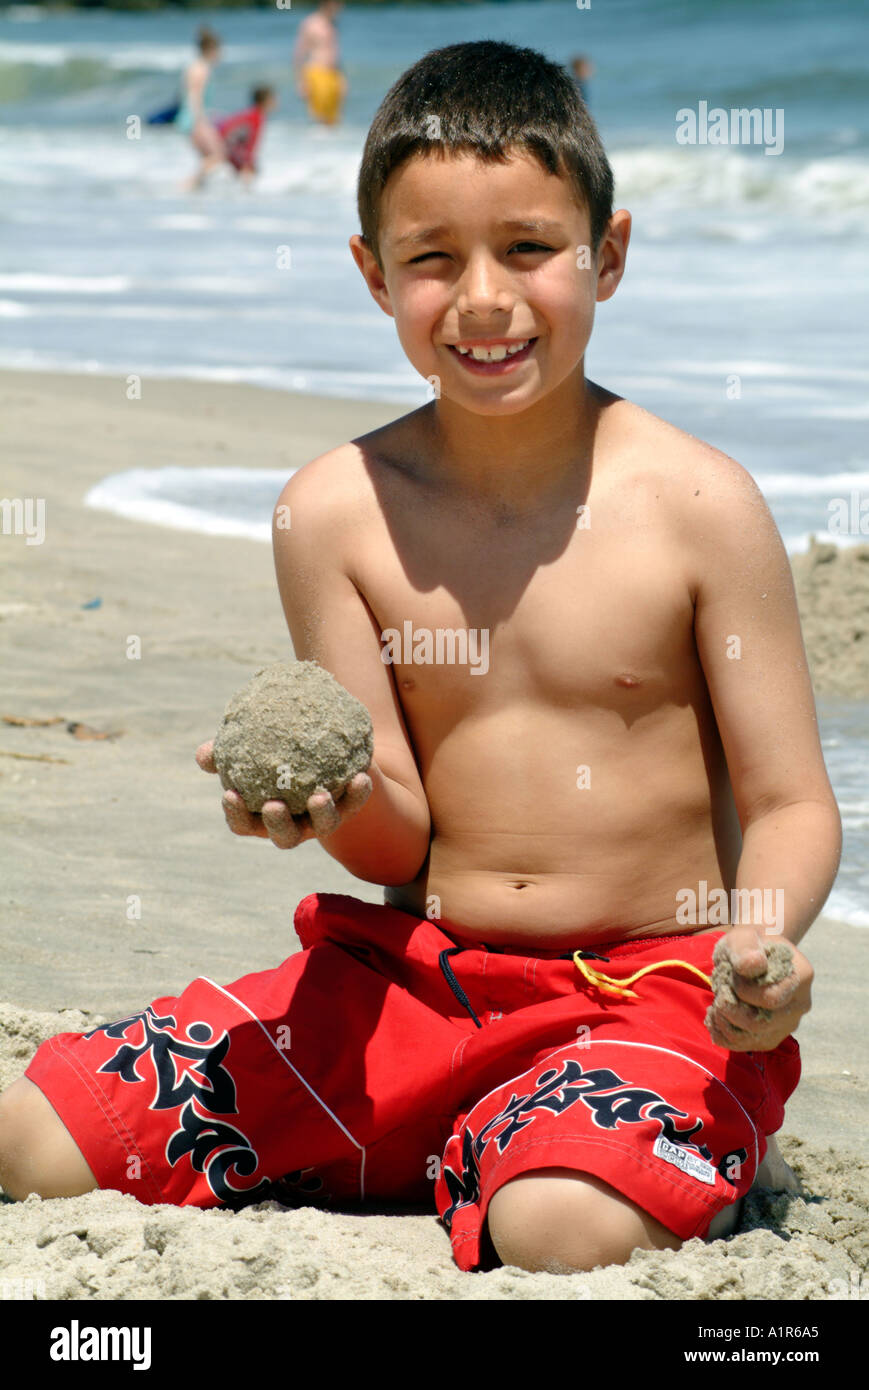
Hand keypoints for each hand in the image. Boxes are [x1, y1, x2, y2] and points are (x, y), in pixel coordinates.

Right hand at [195, 740, 371, 848]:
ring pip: (322, 827)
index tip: (229, 794)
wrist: (322, 757)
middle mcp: (293, 825)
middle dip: (278, 824)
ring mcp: (320, 821)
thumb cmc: (275, 757)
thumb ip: (228, 753)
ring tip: (319, 795)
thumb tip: (203, 754)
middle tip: (274, 805)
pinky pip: (353, 804)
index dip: (236, 814)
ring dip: (321, 813)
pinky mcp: (348, 809)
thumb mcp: (253, 752)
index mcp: (263, 816)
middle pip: (284, 836)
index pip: (244, 824)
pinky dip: (357, 794)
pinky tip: (361, 776)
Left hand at [705, 926, 812, 1052]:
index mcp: (801, 975)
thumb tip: (754, 964)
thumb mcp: (743, 937)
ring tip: (716, 1006)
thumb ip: (745, 948)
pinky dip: (725, 1035)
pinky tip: (716, 1017)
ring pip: (754, 1039)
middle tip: (718, 995)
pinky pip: (748, 1046)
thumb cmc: (748, 944)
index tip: (731, 977)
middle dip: (730, 1011)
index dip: (742, 991)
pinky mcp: (772, 1035)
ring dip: (725, 1025)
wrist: (753, 955)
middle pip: (761, 1024)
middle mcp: (801, 1004)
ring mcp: (789, 1023)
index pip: (770, 998)